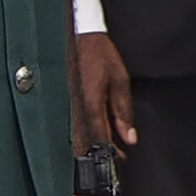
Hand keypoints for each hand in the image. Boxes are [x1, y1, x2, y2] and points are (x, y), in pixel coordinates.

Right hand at [74, 30, 135, 150]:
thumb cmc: (98, 54)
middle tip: (117, 157)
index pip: (99, 137)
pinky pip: (74, 122)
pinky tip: (95, 132)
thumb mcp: (120, 81)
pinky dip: (85, 131)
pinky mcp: (65, 101)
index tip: (120, 158)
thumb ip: (124, 111)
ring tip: (110, 148)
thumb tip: (129, 136)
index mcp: (90, 103)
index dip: (109, 152)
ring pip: (78, 134)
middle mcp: (75, 107)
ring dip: (93, 143)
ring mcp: (68, 104)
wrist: (78, 36)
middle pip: (86, 140)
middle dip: (101, 152)